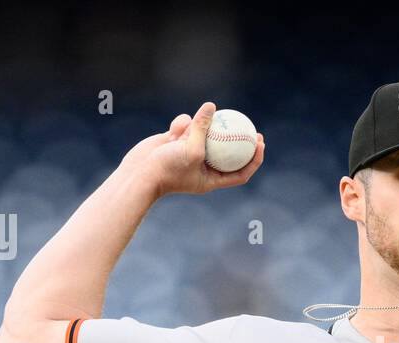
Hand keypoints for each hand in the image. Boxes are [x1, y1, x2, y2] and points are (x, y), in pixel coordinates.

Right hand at [127, 102, 265, 197]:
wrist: (138, 174)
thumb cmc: (167, 169)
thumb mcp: (191, 149)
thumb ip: (203, 128)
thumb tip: (211, 106)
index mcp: (211, 179)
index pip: (240, 172)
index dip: (254, 159)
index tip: (260, 143)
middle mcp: (203, 167)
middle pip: (227, 152)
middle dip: (239, 139)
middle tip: (249, 126)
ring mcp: (189, 153)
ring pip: (204, 133)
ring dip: (200, 126)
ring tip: (195, 124)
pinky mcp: (176, 142)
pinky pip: (186, 127)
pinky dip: (182, 124)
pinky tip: (174, 129)